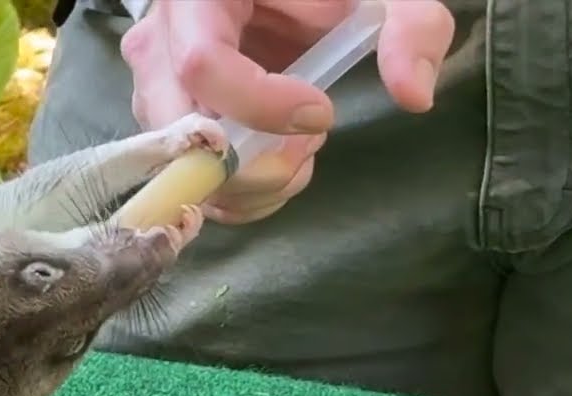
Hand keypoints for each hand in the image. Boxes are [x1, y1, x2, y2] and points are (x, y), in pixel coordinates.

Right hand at [120, 0, 455, 223]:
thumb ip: (408, 25)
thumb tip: (415, 95)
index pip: (202, 65)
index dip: (259, 105)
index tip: (323, 113)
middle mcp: (160, 42)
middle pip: (176, 128)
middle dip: (250, 164)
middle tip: (310, 149)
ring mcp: (156, 86)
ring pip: (178, 162)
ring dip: (249, 181)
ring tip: (302, 150)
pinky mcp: (169, 122)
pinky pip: (187, 177)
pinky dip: (239, 194)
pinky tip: (283, 165)